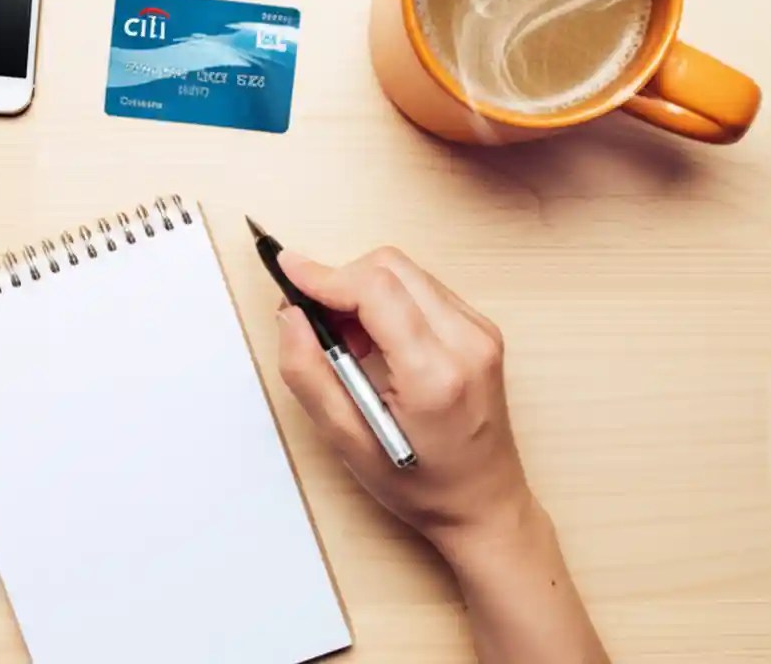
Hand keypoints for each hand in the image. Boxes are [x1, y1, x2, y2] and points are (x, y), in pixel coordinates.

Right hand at [275, 247, 531, 550]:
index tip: (287, 271)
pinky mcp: (481, 329)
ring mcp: (480, 332)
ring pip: (406, 272)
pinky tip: (377, 343)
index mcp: (434, 374)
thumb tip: (290, 317)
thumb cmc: (422, 484)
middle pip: (390, 267)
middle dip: (342, 282)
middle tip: (317, 324)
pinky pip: (423, 289)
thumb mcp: (348, 442)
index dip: (323, 274)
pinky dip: (388, 302)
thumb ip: (310, 374)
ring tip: (349, 342)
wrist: (482, 503)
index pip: (375, 289)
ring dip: (364, 292)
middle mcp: (467, 341)